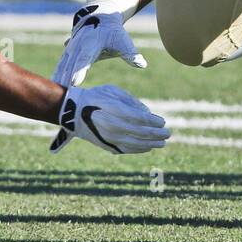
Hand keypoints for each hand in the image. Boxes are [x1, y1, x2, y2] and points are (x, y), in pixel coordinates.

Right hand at [49, 84, 168, 154]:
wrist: (73, 112)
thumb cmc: (95, 97)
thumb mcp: (113, 91)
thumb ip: (131, 101)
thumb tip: (147, 113)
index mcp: (115, 111)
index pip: (140, 119)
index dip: (153, 122)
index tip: (162, 122)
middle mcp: (113, 127)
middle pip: (141, 133)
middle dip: (157, 134)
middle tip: (168, 133)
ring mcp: (110, 138)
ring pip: (135, 144)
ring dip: (151, 144)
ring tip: (162, 143)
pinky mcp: (107, 145)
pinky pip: (126, 149)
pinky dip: (139, 149)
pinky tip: (147, 147)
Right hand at [52, 5, 147, 86]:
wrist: (100, 16)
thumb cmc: (113, 31)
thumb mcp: (123, 40)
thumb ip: (131, 53)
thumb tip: (142, 64)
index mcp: (92, 43)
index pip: (85, 60)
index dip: (79, 71)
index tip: (74, 83)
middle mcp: (79, 45)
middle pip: (71, 65)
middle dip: (65, 78)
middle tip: (61, 93)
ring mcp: (72, 47)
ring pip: (63, 64)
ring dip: (58, 76)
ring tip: (53, 91)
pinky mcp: (69, 51)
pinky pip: (61, 64)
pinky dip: (57, 73)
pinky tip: (52, 83)